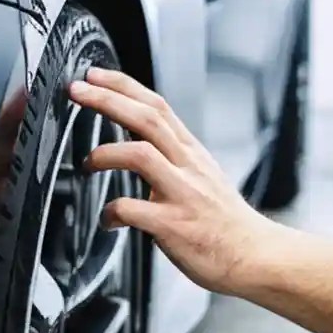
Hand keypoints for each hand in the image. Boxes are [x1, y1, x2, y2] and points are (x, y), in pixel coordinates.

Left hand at [68, 68, 278, 296]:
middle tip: (77, 90)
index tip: (94, 75)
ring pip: (140, 154)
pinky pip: (132, 210)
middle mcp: (187, 166)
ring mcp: (182, 194)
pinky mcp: (174, 225)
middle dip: (107, 99)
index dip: (122, 85)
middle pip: (146, 118)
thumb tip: (140, 139)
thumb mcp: (203, 173)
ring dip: (105, 153)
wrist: (254, 256)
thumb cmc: (224, 221)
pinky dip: (112, 212)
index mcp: (191, 151)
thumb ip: (173, 154)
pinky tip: (108, 220)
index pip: (156, 104)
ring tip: (89, 163)